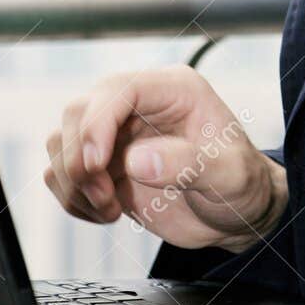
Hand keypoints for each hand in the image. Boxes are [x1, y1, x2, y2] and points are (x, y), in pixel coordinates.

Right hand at [44, 64, 288, 252]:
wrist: (235, 215)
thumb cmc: (241, 186)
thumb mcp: (230, 176)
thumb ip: (188, 165)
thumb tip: (135, 161)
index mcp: (174, 91)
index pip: (118, 89)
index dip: (97, 123)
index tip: (96, 165)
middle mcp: (139, 106)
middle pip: (79, 112)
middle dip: (81, 160)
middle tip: (106, 198)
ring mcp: (118, 135)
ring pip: (62, 141)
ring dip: (74, 182)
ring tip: (110, 209)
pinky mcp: (104, 165)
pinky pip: (62, 173)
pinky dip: (72, 198)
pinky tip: (105, 214)